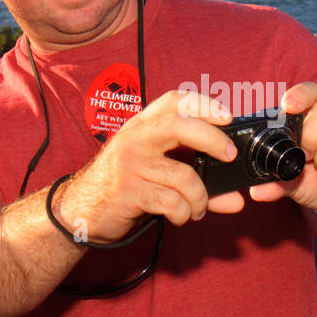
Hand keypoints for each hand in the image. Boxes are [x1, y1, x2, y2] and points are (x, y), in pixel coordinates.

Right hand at [55, 90, 245, 241]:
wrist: (80, 209)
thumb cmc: (124, 186)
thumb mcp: (154, 170)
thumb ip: (194, 176)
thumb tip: (236, 198)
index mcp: (142, 125)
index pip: (175, 100)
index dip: (205, 104)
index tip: (227, 117)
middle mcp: (136, 138)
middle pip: (181, 125)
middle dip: (213, 139)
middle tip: (229, 155)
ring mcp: (131, 164)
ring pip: (184, 176)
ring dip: (200, 198)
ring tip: (197, 208)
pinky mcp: (129, 191)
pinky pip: (171, 202)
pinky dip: (184, 213)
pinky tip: (181, 216)